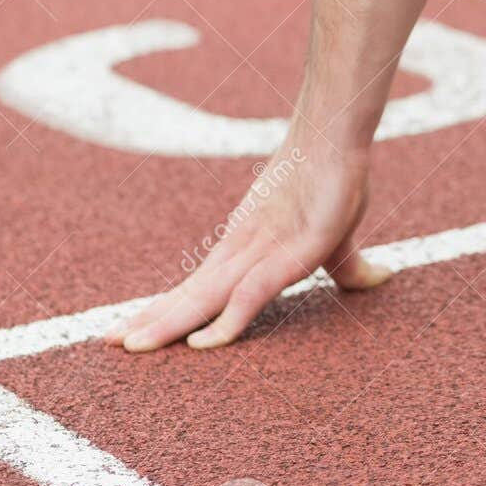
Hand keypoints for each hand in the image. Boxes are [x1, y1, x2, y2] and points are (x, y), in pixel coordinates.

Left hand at [110, 146, 391, 351]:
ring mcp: (259, 252)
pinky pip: (250, 294)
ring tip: (133, 347)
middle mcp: (241, 251)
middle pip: (188, 293)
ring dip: (169, 323)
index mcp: (245, 248)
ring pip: (205, 296)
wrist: (335, 139)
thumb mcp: (338, 238)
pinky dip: (226, 321)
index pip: (198, 286)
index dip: (167, 309)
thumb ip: (348, 266)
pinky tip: (204, 345)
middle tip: (108, 343)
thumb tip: (378, 277)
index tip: (132, 329)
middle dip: (150, 319)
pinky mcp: (286, 254)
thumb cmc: (335, 181)